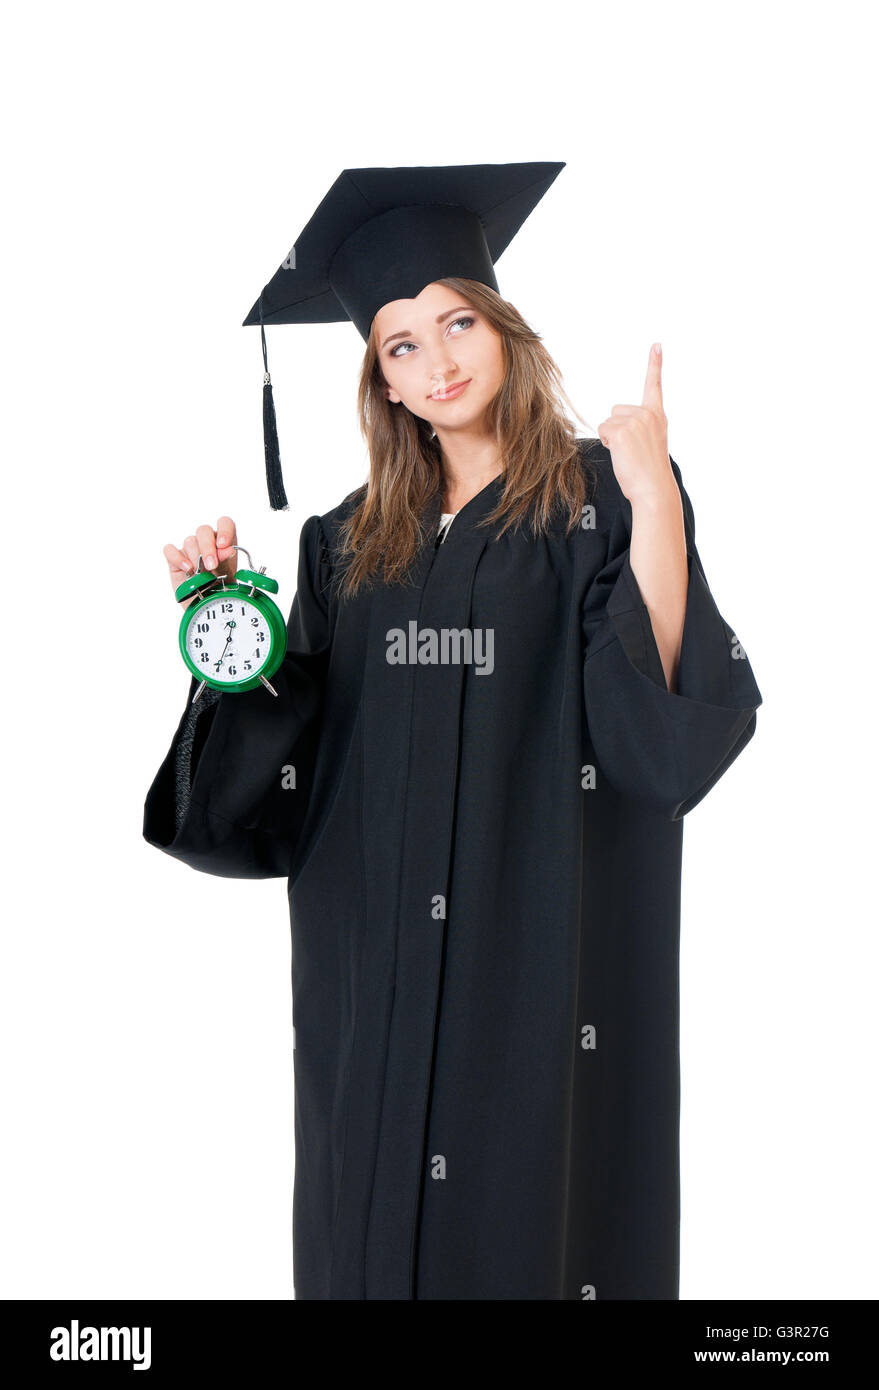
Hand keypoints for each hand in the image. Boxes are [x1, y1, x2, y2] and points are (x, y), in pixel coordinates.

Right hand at [163, 516, 237, 605]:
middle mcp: (206, 541)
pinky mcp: (175, 558)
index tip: (223, 545)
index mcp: (223, 541)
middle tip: (211, 566)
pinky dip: (177, 558)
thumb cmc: (220, 587)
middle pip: (204, 530)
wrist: (206, 604)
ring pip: (189, 541)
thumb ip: (227, 559)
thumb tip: (228, 549)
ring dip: (195, 557)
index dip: (224, 530)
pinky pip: (170, 550)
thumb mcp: (228, 574)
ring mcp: (189, 549)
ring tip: (200, 573)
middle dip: (208, 548)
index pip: (224, 523)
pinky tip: (187, 569)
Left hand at [596, 344, 674, 505]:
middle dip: (618, 429)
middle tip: (633, 450)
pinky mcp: (622, 430)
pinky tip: (622, 454)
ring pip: (608, 422)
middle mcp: (648, 414)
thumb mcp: (650, 443)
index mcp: (657, 416)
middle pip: (616, 411)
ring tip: (629, 454)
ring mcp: (636, 420)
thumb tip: (616, 429)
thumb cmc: (649, 472)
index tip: (657, 345)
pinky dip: (608, 443)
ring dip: (612, 438)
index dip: (655, 364)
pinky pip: (603, 431)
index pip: (654, 386)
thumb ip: (640, 427)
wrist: (654, 489)